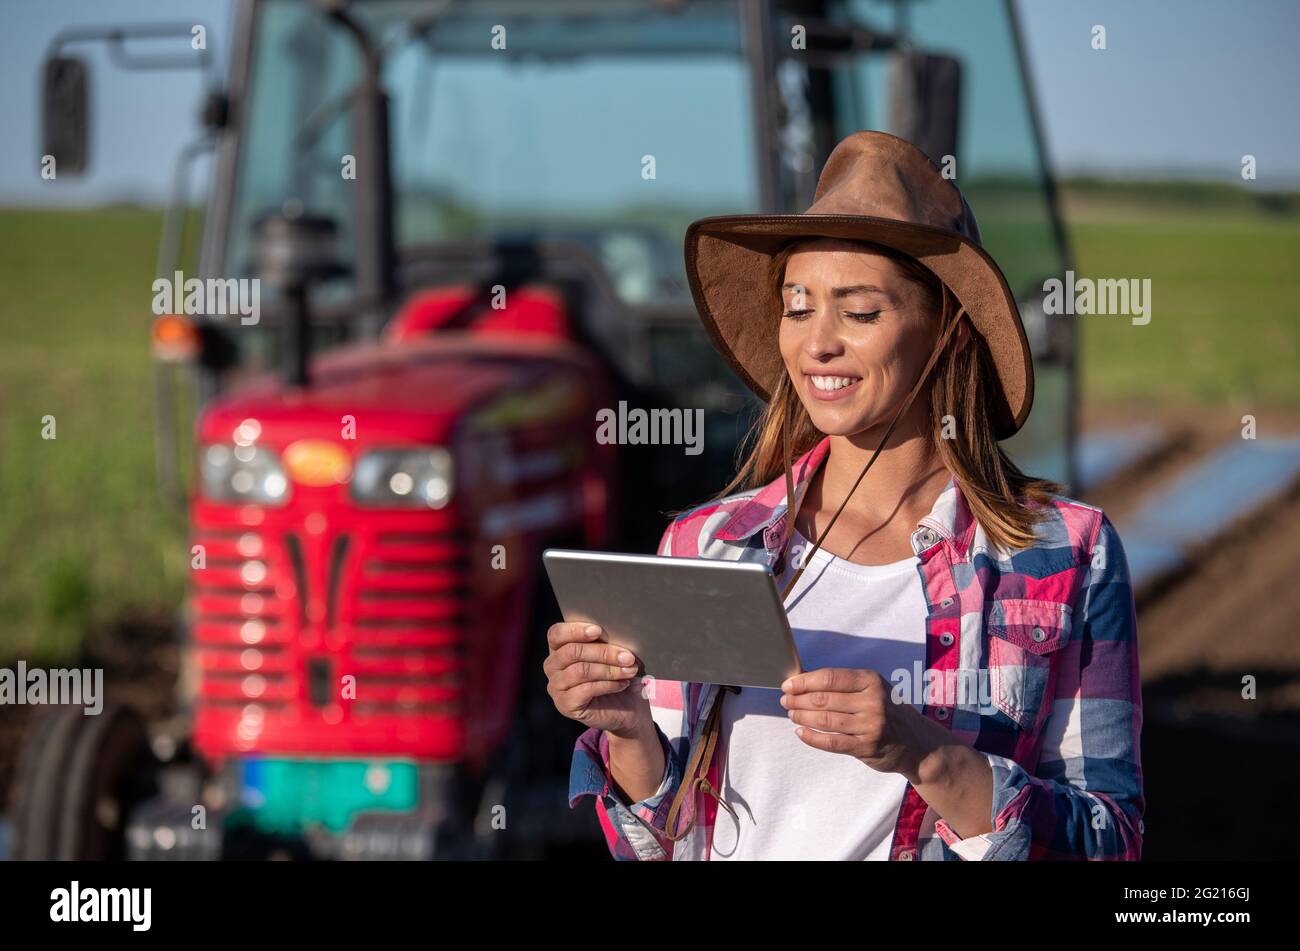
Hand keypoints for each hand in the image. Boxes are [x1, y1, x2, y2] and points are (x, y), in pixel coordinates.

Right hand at [544, 622, 650, 739]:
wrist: (626, 707)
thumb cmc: (617, 674)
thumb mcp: (611, 653)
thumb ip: (605, 641)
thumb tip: (616, 631)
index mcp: (558, 647)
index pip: (556, 634)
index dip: (576, 630)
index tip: (599, 631)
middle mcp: (552, 666)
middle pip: (572, 651)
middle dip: (603, 652)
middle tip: (628, 656)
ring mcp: (556, 687)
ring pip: (580, 671)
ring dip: (609, 669)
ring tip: (629, 670)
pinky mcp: (565, 705)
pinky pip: (585, 690)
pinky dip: (608, 685)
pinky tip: (622, 684)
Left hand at [779, 667, 947, 782]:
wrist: (917, 743)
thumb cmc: (888, 711)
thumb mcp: (873, 689)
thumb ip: (843, 684)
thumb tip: (804, 677)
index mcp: (872, 681)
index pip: (830, 678)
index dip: (804, 681)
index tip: (788, 684)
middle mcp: (872, 701)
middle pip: (824, 699)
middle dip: (799, 699)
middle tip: (786, 700)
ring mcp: (870, 725)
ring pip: (825, 720)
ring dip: (802, 716)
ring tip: (792, 714)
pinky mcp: (866, 747)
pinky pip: (831, 742)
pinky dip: (812, 737)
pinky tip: (801, 732)